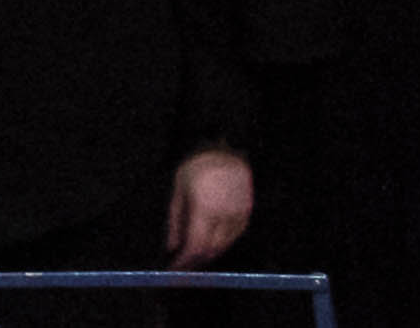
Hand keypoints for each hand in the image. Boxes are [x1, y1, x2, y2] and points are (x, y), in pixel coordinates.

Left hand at [166, 146, 251, 265]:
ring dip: (207, 255)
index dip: (185, 262)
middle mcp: (225, 215)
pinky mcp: (247, 213)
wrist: (227, 149)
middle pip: (211, 250)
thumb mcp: (178, 191)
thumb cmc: (197, 167)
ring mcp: (240, 215)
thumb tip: (171, 247)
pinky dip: (220, 244)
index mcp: (205, 208)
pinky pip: (234, 237)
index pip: (196, 246)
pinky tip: (209, 244)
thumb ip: (175, 221)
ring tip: (191, 257)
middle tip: (180, 267)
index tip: (173, 269)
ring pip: (224, 246)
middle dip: (195, 262)